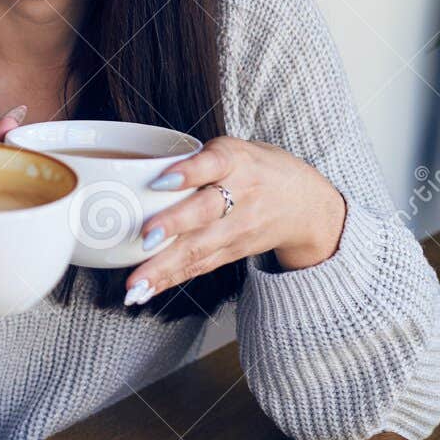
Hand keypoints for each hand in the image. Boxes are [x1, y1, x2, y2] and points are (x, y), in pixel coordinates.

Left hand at [123, 136, 346, 306]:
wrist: (306, 204)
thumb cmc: (255, 168)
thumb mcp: (233, 149)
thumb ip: (193, 157)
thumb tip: (133, 170)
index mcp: (235, 161)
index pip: (212, 164)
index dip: (188, 172)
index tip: (160, 180)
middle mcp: (239, 195)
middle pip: (205, 211)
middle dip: (173, 225)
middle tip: (144, 237)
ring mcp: (238, 228)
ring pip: (199, 247)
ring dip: (164, 266)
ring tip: (136, 283)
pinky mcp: (233, 252)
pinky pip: (199, 266)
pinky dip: (170, 279)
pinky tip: (146, 291)